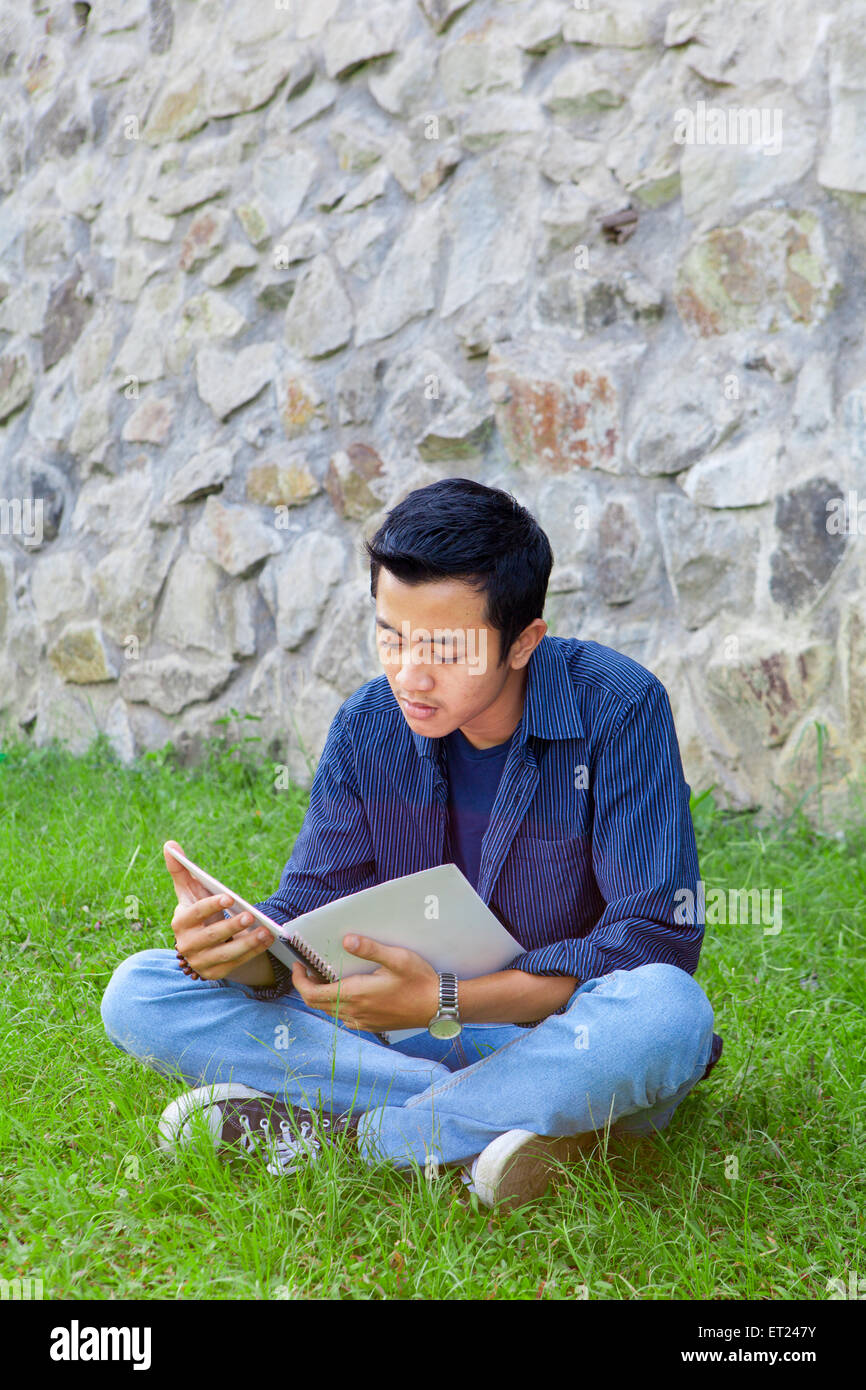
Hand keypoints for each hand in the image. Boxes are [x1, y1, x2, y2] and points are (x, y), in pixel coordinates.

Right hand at [163, 840, 273, 981]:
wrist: (203, 943)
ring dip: (247, 942)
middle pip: (212, 936)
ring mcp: (201, 962)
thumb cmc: (198, 910)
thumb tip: (169, 845)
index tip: (230, 897)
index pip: (194, 914)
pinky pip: (237, 963)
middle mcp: (187, 945)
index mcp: (180, 923)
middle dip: (232, 926)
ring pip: (226, 953)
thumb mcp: (190, 891)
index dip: (211, 906)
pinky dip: (253, 952)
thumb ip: (181, 869)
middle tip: (250, 915)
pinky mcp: (215, 973)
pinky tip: (267, 939)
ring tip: (265, 931)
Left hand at [291, 935, 439, 1033]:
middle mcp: (355, 1012)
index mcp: (356, 994)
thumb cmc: (419, 981)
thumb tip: (347, 940)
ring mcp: (363, 1022)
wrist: (438, 1006)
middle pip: (316, 1004)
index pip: (313, 993)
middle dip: (306, 986)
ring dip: (321, 996)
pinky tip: (347, 992)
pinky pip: (344, 1018)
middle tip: (307, 968)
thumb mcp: (397, 958)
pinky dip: (336, 1005)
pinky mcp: (372, 1026)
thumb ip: (370, 949)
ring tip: (325, 977)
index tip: (297, 966)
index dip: (299, 980)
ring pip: (330, 1012)